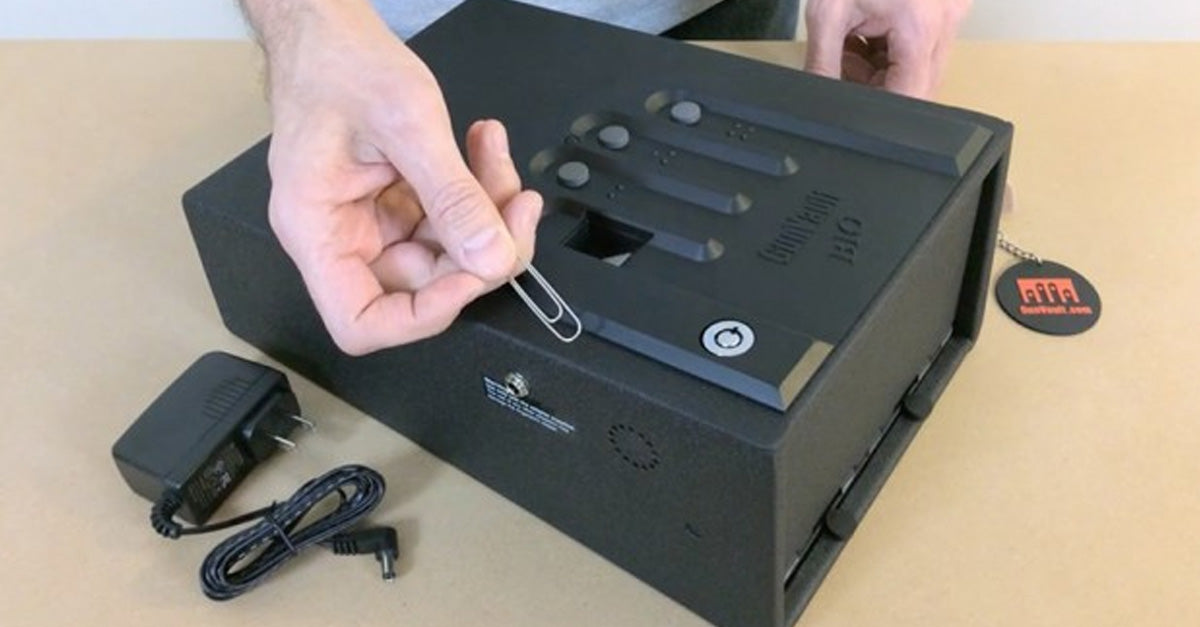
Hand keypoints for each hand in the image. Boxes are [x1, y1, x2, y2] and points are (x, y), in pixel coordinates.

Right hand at [247, 1, 539, 354]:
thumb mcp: (405, 122)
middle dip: (478, 249)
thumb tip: (490, 256)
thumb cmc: (336, 62)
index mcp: (315, 229)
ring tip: (495, 156)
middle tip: (514, 206)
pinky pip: (450, 219)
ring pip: (447, 252)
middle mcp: (340, 235)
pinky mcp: (398, 202)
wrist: (327, 26)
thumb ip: (452, 194)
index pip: (361, 321)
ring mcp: (372, 221)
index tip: (472, 275)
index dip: (423, 315)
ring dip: (487, 212)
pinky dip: (479, 189)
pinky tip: (484, 149)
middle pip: (421, 288)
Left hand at [804, 0, 970, 97]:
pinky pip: (923, 47)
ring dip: (885, 68)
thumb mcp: (828, 13)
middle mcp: (946, 22)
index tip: (855, 110)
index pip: (910, 96)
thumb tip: (820, 102)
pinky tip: (871, 28)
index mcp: (920, 26)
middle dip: (879, 86)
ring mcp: (953, 13)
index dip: (880, 110)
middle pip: (918, 85)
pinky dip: (892, 48)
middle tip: (848, 64)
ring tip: (859, 37)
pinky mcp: (949, 7)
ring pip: (920, 69)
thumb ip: (823, 65)